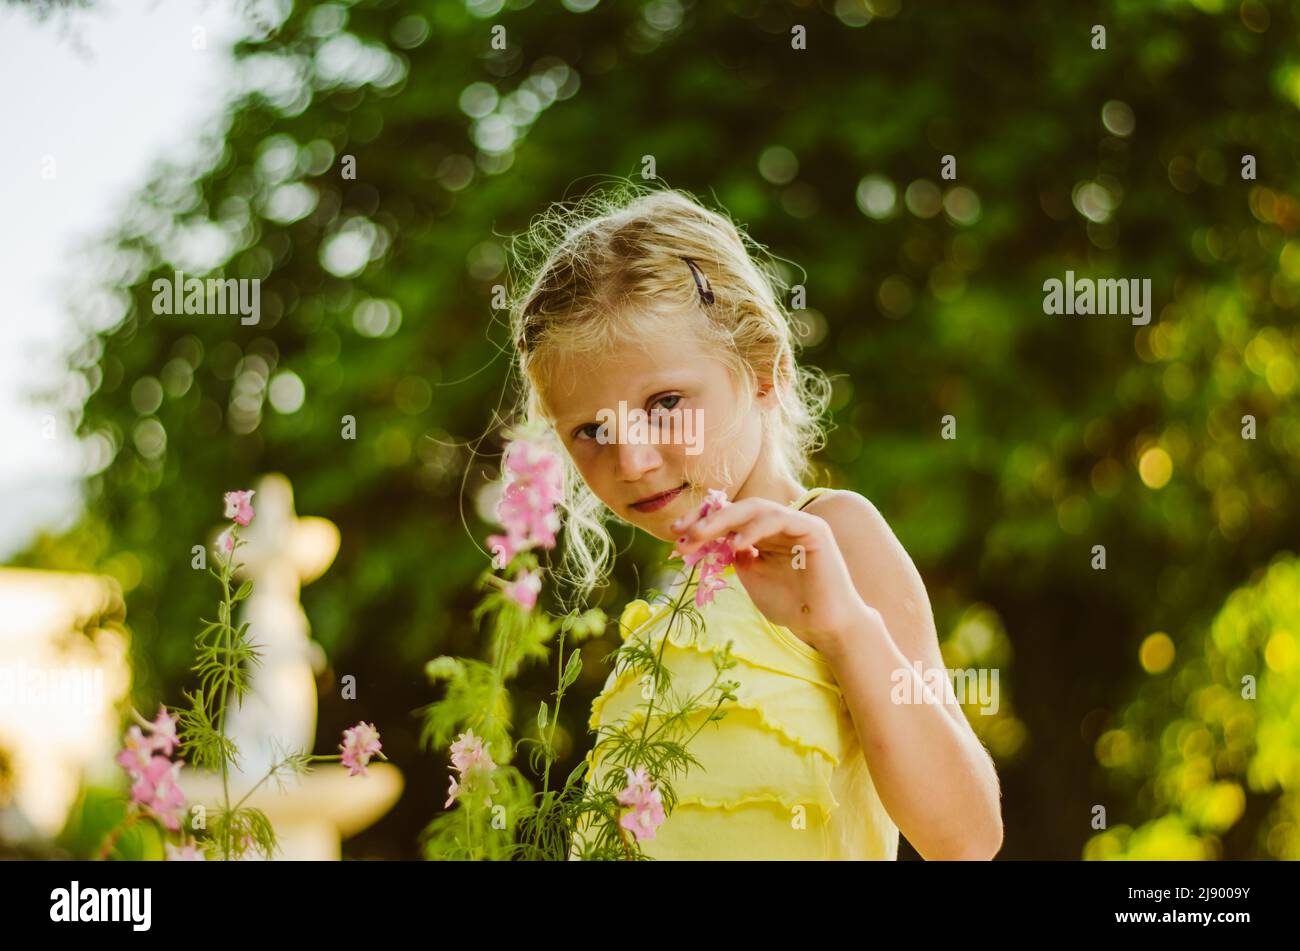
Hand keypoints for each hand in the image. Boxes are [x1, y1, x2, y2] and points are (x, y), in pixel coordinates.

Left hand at [671, 496, 864, 652]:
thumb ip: (734, 558)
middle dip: (707, 519)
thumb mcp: (752, 579)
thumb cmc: (791, 607)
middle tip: (681, 533)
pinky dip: (755, 528)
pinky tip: (736, 544)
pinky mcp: (814, 530)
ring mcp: (798, 523)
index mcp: (764, 533)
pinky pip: (780, 519)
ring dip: (724, 520)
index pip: (729, 518)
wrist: (825, 627)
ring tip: (701, 536)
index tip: (675, 535)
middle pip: (738, 509)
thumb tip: (710, 541)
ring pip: (756, 508)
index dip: (702, 522)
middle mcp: (781, 523)